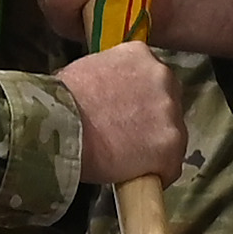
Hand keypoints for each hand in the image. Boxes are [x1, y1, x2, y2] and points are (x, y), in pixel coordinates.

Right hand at [56, 41, 185, 185]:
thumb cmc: (61, 100)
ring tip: (129, 160)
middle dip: (153, 120)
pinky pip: (170, 166)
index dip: (141, 99)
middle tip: (128, 137)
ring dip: (155, 147)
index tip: (128, 113)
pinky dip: (157, 174)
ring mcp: (170, 111)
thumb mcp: (86, 70)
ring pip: (172, 135)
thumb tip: (106, 95)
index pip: (152, 78)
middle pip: (167, 104)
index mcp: (140, 55)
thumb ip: (109, 77)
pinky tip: (136, 178)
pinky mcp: (171, 144)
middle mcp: (162, 76)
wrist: (60, 126)